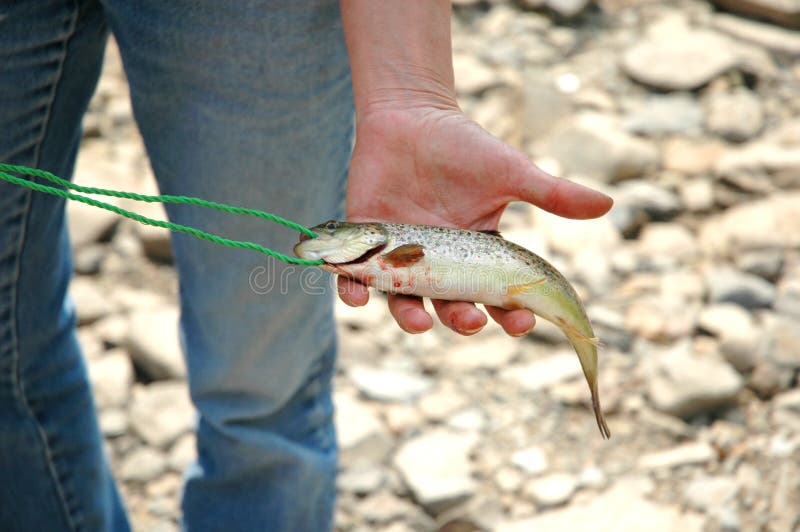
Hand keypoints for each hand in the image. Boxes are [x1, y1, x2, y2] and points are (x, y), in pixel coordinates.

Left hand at [339, 102, 612, 335]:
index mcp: (475, 255)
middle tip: (470, 320)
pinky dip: (354, 292)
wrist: (410, 117)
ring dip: (410, 318)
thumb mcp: (510, 173)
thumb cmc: (463, 146)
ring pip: (405, 303)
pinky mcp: (364, 246)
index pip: (495, 296)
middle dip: (461, 319)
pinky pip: (356, 280)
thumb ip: (553, 194)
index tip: (518, 322)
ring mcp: (399, 259)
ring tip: (419, 322)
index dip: (508, 315)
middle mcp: (438, 265)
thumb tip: (609, 205)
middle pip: (451, 306)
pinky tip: (358, 297)